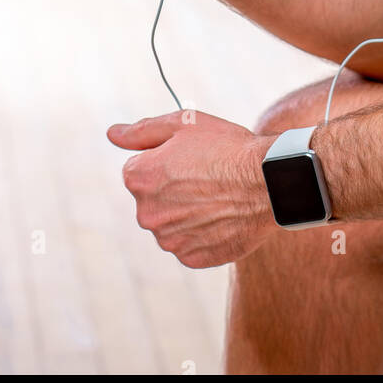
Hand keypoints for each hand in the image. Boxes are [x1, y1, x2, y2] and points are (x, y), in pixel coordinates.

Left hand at [107, 110, 273, 268]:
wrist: (269, 182)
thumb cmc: (228, 147)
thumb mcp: (184, 124)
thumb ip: (142, 131)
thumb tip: (113, 134)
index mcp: (138, 178)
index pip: (139, 169)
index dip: (166, 160)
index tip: (191, 158)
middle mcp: (146, 214)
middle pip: (154, 199)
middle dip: (173, 188)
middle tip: (207, 176)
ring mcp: (169, 240)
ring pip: (172, 223)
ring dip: (188, 212)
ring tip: (219, 196)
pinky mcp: (192, 258)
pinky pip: (190, 243)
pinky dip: (203, 232)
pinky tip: (223, 215)